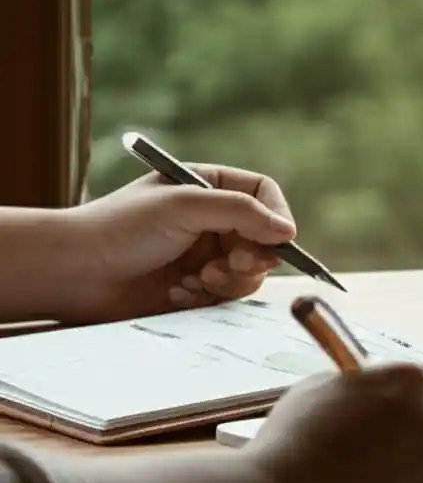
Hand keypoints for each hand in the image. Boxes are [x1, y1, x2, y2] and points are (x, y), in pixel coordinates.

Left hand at [64, 165, 296, 322]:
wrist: (74, 272)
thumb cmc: (121, 228)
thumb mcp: (185, 205)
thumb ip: (241, 212)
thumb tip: (288, 230)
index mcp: (209, 187)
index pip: (264, 194)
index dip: (278, 216)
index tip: (279, 239)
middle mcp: (212, 220)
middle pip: (264, 238)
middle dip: (252, 256)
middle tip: (230, 265)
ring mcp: (205, 255)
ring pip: (250, 272)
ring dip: (230, 280)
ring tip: (196, 279)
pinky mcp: (196, 288)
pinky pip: (226, 296)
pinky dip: (208, 296)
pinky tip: (177, 291)